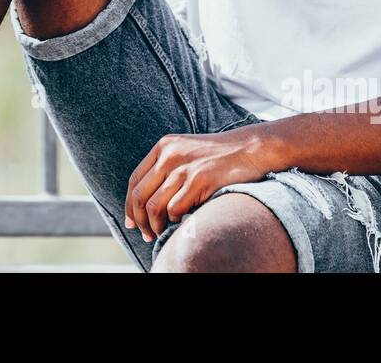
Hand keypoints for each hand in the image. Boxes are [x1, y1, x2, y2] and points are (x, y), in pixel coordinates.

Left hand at [124, 125, 276, 241]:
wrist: (251, 147)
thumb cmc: (220, 155)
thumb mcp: (187, 151)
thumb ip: (166, 168)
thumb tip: (146, 202)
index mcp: (164, 146)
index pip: (134, 180)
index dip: (129, 205)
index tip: (132, 222)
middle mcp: (170, 155)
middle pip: (140, 195)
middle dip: (140, 220)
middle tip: (147, 234)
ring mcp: (184, 167)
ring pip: (154, 206)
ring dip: (155, 225)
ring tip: (162, 232)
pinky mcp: (200, 180)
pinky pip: (175, 209)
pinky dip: (176, 220)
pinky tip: (183, 220)